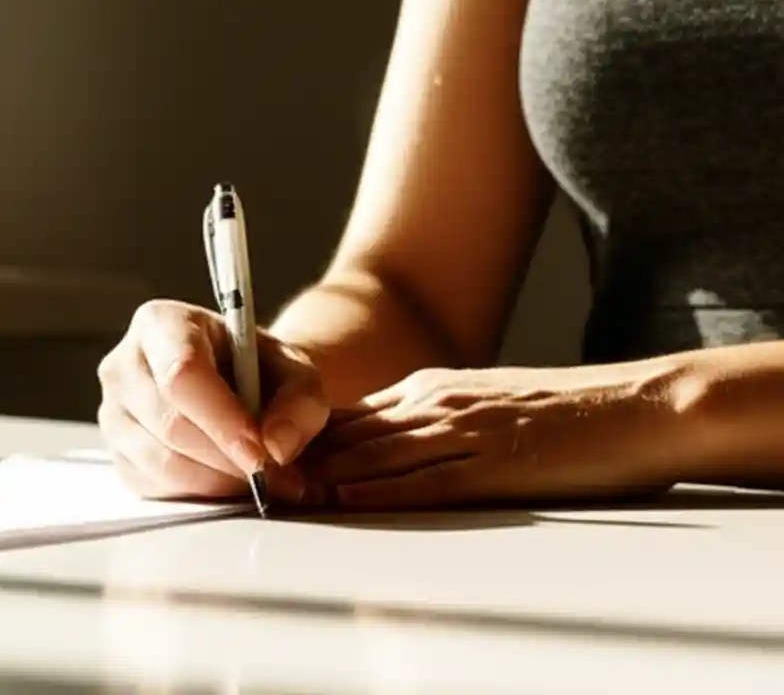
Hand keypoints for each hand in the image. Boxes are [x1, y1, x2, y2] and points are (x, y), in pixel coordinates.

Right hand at [97, 299, 328, 500]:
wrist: (242, 388)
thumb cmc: (262, 373)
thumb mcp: (297, 374)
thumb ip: (300, 405)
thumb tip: (276, 448)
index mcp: (162, 324)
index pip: (182, 374)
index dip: (222, 420)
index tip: (261, 453)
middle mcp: (124, 365)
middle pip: (170, 424)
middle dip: (227, 459)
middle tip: (275, 476)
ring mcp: (113, 413)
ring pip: (161, 462)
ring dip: (217, 481)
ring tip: (258, 479)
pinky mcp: (118, 454)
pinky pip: (155, 487)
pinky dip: (199, 493)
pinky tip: (226, 479)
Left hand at [301, 363, 691, 509]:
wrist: (636, 406)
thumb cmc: (563, 413)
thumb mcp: (482, 403)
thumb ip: (431, 422)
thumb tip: (379, 449)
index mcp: (432, 387)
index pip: (349, 416)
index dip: (303, 439)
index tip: (265, 456)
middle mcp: (436, 402)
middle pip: (349, 434)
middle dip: (298, 458)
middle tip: (252, 478)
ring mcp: (462, 431)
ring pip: (373, 455)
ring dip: (322, 476)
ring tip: (278, 493)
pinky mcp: (492, 464)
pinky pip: (421, 481)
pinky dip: (376, 492)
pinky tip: (345, 502)